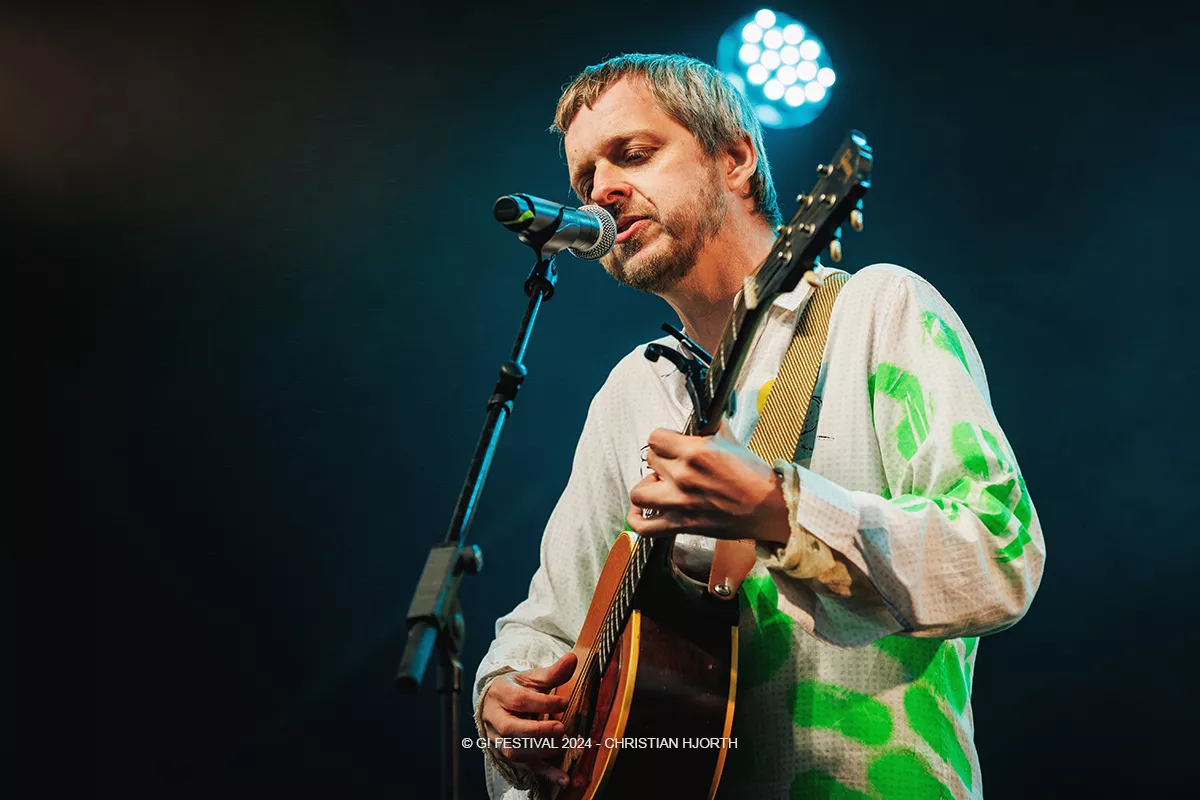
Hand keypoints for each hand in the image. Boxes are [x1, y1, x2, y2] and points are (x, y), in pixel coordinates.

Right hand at [479, 651, 576, 786]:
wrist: (495, 702)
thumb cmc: (516, 688)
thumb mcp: (531, 677)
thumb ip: (553, 672)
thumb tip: (572, 659)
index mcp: (500, 694)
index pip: (519, 701)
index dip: (543, 703)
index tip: (565, 702)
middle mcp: (495, 719)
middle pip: (511, 729)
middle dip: (537, 731)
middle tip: (561, 728)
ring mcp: (499, 740)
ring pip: (514, 751)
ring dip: (541, 750)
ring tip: (564, 744)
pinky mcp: (509, 756)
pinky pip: (525, 768)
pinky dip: (545, 774)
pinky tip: (563, 778)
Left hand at [627, 422, 790, 543]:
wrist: (769, 509)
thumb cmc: (755, 478)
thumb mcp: (732, 442)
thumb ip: (711, 429)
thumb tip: (704, 417)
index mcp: (695, 452)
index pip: (655, 437)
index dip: (664, 439)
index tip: (673, 444)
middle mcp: (683, 476)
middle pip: (650, 460)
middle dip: (662, 460)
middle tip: (676, 465)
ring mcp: (679, 503)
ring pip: (639, 490)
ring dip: (648, 485)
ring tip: (661, 484)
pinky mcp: (681, 525)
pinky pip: (644, 526)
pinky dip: (636, 518)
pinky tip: (642, 509)